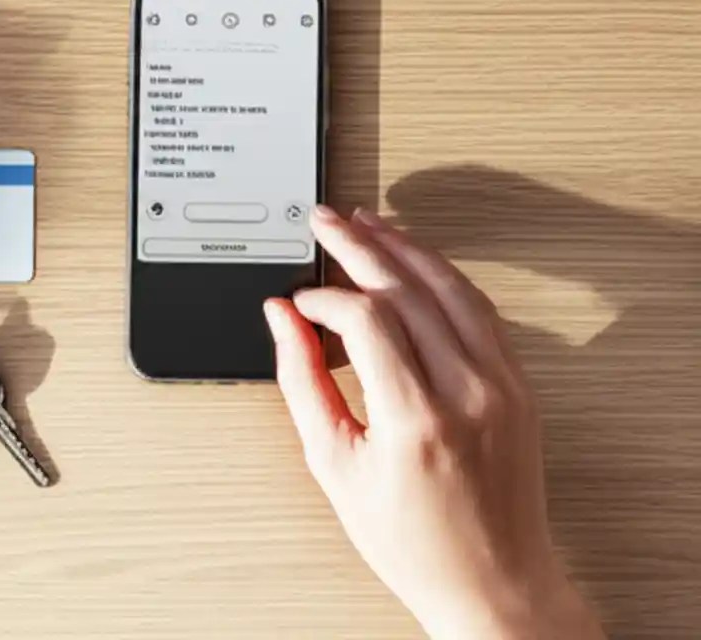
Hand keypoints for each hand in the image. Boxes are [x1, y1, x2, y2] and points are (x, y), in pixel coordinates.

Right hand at [264, 206, 602, 638]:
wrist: (492, 579)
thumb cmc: (412, 540)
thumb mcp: (334, 466)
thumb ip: (302, 382)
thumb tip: (282, 321)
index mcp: (415, 420)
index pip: (365, 318)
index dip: (323, 297)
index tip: (299, 301)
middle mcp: (468, 393)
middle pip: (408, 288)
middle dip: (359, 246)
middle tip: (325, 221)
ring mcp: (503, 385)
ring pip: (452, 286)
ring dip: (406, 247)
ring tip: (367, 224)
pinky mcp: (520, 384)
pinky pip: (481, 309)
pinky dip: (444, 276)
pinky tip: (416, 262)